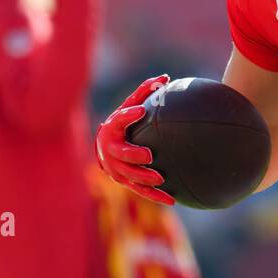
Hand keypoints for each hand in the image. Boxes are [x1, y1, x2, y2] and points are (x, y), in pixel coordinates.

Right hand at [95, 74, 173, 204]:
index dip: (127, 116)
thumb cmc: (123, 123)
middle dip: (133, 155)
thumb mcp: (131, 106)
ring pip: (130, 176)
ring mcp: (117, 169)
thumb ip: (145, 93)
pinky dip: (156, 196)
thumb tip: (166, 77)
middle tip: (149, 155)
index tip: (140, 111)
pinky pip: (141, 191)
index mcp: (112, 130)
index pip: (118, 120)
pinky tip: (173, 200)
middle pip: (121, 154)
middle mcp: (110, 151)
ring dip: (144, 178)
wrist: (105, 148)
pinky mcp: (126, 183)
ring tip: (160, 178)